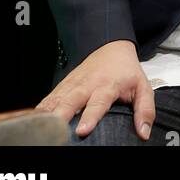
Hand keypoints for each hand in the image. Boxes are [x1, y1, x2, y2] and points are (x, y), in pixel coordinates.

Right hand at [34, 40, 154, 140]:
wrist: (112, 46)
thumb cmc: (126, 70)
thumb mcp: (142, 87)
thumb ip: (145, 110)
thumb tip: (143, 132)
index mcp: (107, 85)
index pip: (98, 102)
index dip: (90, 116)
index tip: (82, 130)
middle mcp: (88, 84)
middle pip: (72, 100)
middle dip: (62, 114)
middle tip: (54, 128)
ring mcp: (74, 83)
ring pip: (58, 98)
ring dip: (48, 111)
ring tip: (39, 126)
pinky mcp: (65, 84)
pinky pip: (51, 96)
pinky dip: (42, 107)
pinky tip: (34, 118)